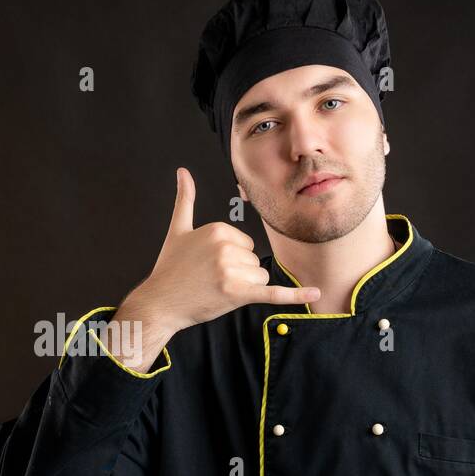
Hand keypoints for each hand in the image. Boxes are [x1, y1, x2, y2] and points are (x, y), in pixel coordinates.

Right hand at [124, 167, 320, 333]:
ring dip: (242, 288)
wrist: (160, 303)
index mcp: (218, 229)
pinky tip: (314, 292)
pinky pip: (272, 292)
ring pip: (260, 278)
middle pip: (254, 261)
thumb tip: (183, 171)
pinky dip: (294, 295)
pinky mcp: (237, 294)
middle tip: (210, 280)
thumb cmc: (169, 268)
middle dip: (238, 274)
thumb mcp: (178, 230)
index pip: (247, 244)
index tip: (208, 265)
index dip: (231, 258)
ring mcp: (231, 272)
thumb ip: (186, 199)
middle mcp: (226, 247)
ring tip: (215, 290)